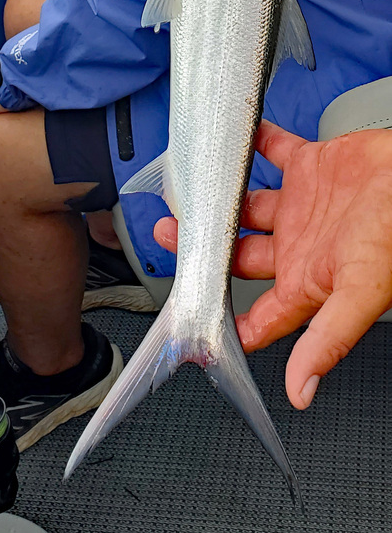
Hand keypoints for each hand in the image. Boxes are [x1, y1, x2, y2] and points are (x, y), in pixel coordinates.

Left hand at [154, 120, 391, 409]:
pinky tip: (231, 141)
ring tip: (188, 195)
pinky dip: (254, 144)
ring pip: (247, 207)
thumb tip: (300, 391)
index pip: (259, 317)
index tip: (191, 321)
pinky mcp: (313, 167)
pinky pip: (273, 151)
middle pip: (240, 257)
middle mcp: (301, 246)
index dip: (228, 324)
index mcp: (307, 281)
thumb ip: (326, 339)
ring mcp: (305, 206)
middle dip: (204, 252)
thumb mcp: (361, 293)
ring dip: (217, 201)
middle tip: (171, 238)